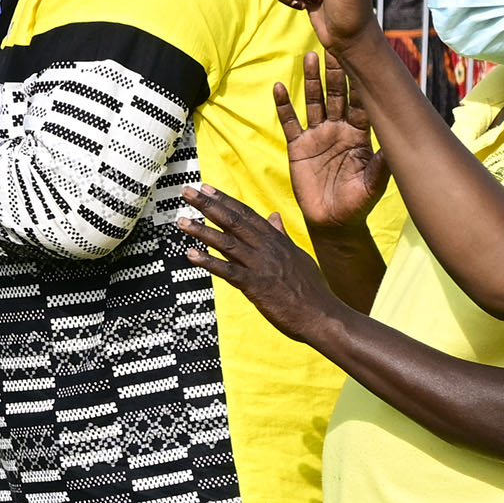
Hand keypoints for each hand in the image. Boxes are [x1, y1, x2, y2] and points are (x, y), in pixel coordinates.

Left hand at [180, 180, 342, 343]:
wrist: (322, 315)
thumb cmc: (310, 288)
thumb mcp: (297, 255)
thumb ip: (281, 235)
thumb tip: (274, 215)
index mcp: (276, 240)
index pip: (246, 213)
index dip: (224, 199)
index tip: (206, 187)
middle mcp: (267, 248)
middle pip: (233, 221)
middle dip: (208, 205)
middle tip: (187, 192)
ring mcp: (261, 266)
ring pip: (227, 243)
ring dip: (202, 231)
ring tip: (181, 221)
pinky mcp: (256, 286)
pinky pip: (229, 272)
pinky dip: (209, 263)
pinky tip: (191, 255)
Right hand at [273, 51, 383, 228]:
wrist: (334, 224)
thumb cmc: (358, 204)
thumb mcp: (374, 184)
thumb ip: (382, 163)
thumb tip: (397, 143)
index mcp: (360, 135)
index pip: (360, 103)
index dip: (359, 83)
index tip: (360, 60)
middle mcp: (339, 130)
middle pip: (336, 95)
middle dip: (335, 72)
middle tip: (334, 47)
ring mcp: (318, 136)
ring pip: (313, 102)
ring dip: (311, 80)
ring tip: (309, 57)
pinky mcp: (298, 147)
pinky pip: (289, 122)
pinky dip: (283, 105)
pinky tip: (279, 87)